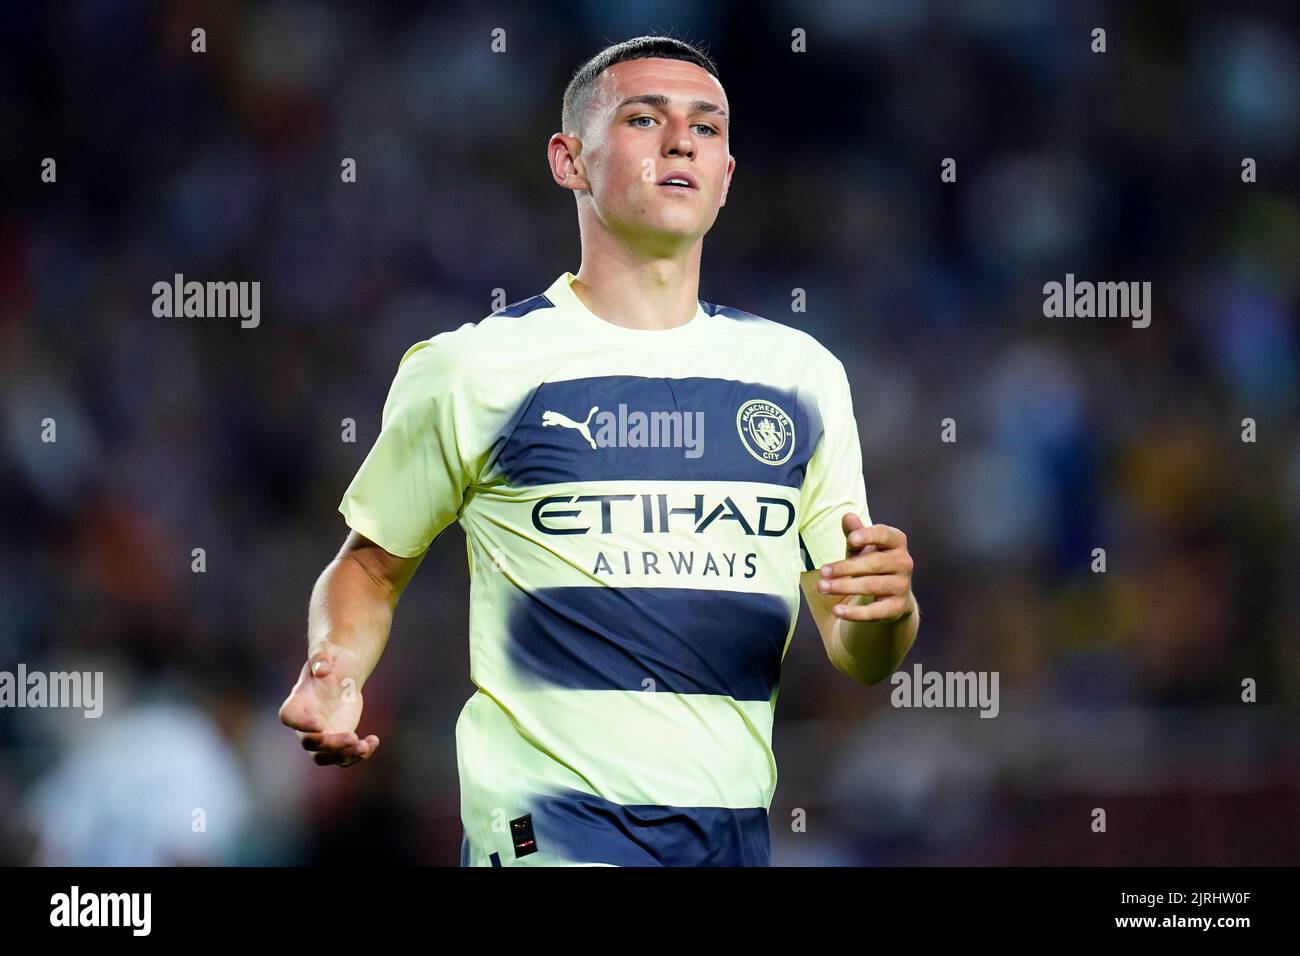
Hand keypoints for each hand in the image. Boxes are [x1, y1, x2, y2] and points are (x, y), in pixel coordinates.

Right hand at [279, 641, 380, 766]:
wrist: (343, 671)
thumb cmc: (331, 658)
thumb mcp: (327, 651)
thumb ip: (321, 657)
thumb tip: (322, 669)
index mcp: (298, 700)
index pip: (289, 717)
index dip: (301, 724)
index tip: (319, 725)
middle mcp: (305, 722)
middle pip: (309, 743)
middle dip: (329, 744)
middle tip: (352, 736)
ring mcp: (321, 734)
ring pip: (324, 757)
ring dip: (343, 756)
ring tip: (363, 746)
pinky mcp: (338, 739)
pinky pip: (344, 756)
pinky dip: (359, 754)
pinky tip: (373, 741)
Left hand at [816, 513, 915, 622]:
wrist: (890, 596)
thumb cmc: (871, 563)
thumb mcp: (862, 547)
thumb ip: (855, 533)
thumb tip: (848, 517)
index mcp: (896, 542)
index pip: (885, 534)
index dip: (869, 536)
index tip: (851, 540)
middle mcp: (904, 563)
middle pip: (874, 563)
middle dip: (846, 567)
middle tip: (822, 572)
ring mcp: (902, 586)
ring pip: (872, 586)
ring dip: (844, 586)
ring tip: (822, 587)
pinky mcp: (896, 608)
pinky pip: (875, 611)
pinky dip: (855, 613)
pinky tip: (836, 611)